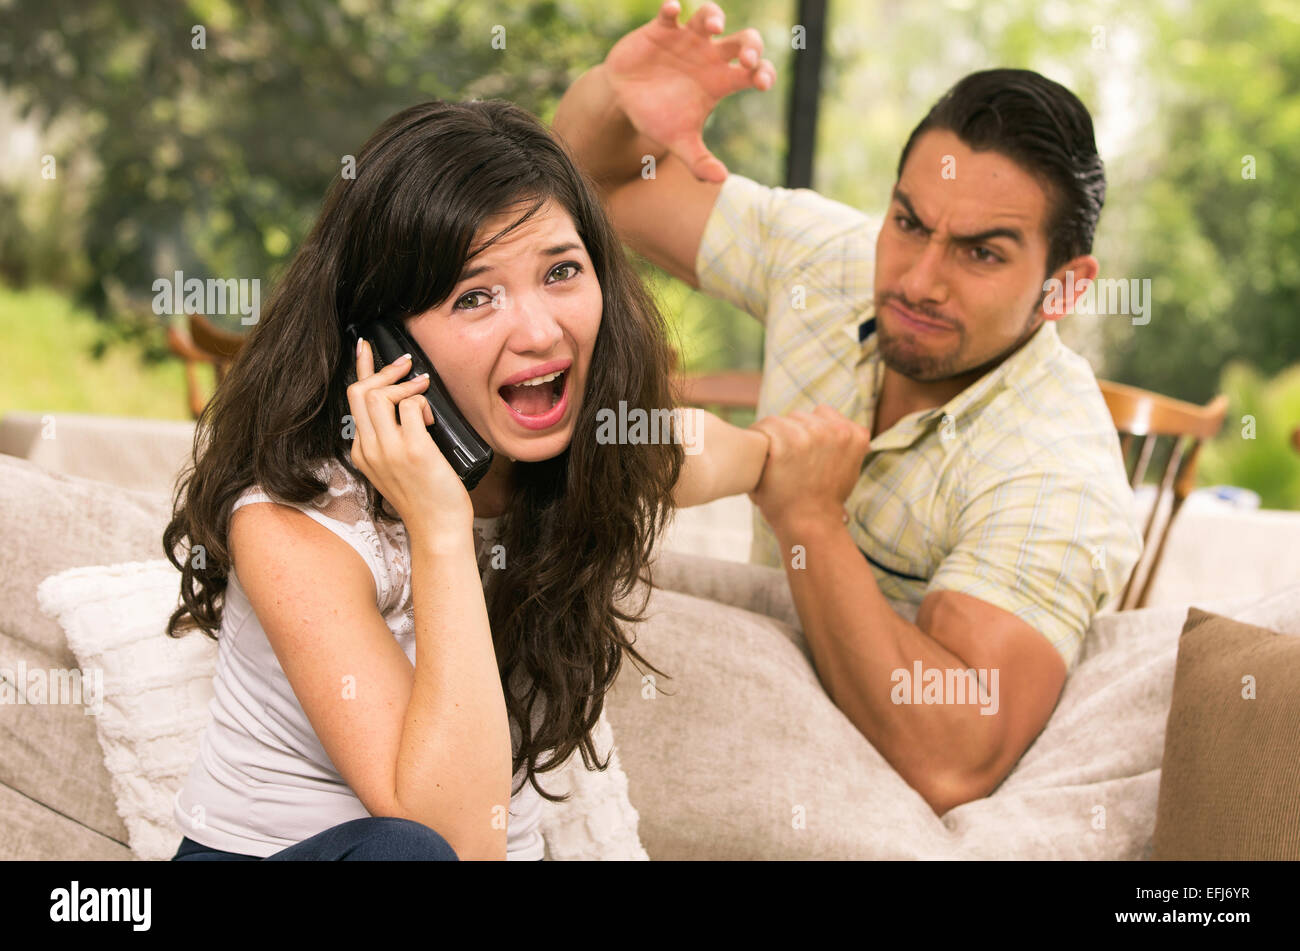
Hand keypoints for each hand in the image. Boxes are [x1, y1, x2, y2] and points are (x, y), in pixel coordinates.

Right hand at [345, 338, 472, 541]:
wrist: (437, 529)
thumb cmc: (426, 499)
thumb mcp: (398, 467)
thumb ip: (393, 440)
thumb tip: (408, 405)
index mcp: (362, 453)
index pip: (353, 401)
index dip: (361, 369)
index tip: (366, 348)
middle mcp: (369, 449)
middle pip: (360, 392)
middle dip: (382, 370)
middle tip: (406, 364)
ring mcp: (389, 450)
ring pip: (379, 395)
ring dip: (404, 384)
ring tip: (423, 389)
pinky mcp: (414, 450)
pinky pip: (410, 406)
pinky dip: (422, 402)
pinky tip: (431, 417)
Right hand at [604, 0, 774, 181]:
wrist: (624, 101)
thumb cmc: (658, 117)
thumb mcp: (678, 142)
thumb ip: (699, 161)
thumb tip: (720, 180)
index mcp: (720, 80)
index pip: (753, 72)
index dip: (762, 73)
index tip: (760, 82)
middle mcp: (709, 56)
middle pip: (742, 40)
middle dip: (750, 45)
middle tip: (747, 58)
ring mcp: (686, 40)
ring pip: (709, 16)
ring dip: (713, 16)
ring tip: (714, 27)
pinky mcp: (660, 29)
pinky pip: (670, 12)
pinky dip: (672, 8)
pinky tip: (672, 11)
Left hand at [747, 405, 871, 536]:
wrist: (809, 524)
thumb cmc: (822, 502)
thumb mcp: (847, 470)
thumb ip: (841, 446)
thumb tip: (826, 430)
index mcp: (854, 434)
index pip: (823, 414)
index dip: (808, 432)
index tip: (801, 453)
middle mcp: (835, 430)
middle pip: (799, 417)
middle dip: (791, 435)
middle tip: (788, 464)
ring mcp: (811, 433)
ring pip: (781, 421)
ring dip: (773, 438)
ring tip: (775, 465)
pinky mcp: (787, 439)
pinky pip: (764, 428)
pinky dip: (758, 442)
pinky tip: (762, 461)